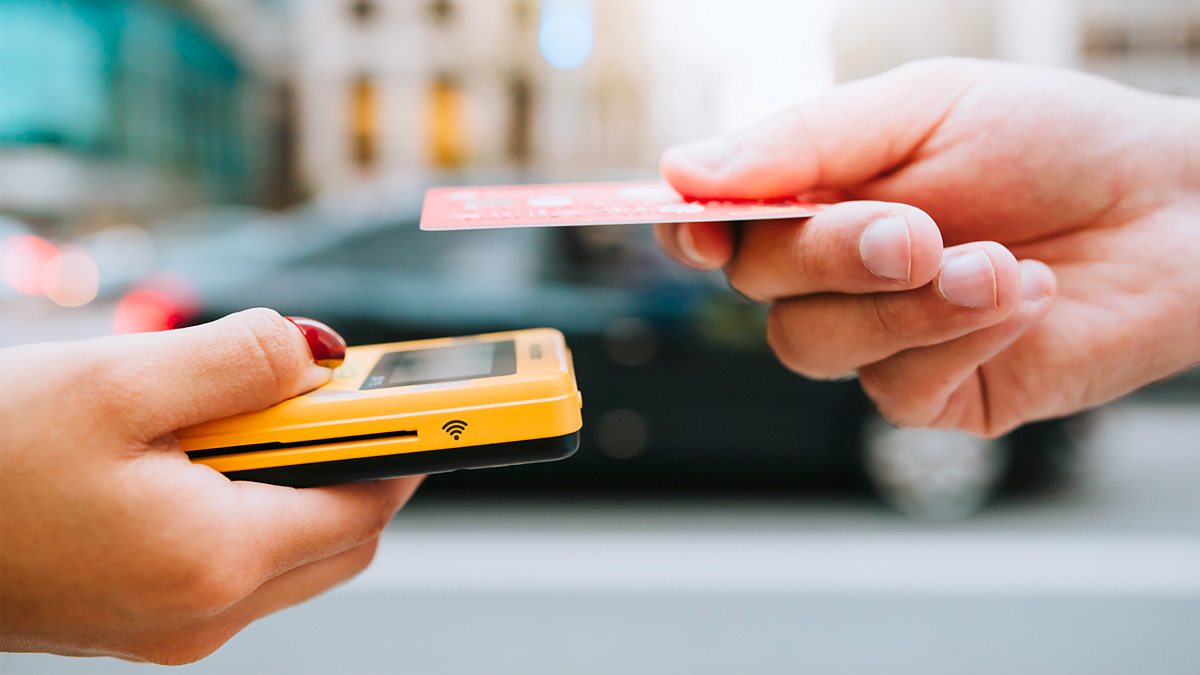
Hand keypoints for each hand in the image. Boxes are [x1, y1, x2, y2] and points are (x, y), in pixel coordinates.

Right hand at [0, 309, 421, 663]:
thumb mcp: (114, 383)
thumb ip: (238, 361)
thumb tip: (320, 353)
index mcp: (213, 561)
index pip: (365, 503)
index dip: (412, 444)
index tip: (451, 400)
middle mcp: (206, 612)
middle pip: (344, 536)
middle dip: (362, 461)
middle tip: (349, 391)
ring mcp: (176, 625)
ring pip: (297, 552)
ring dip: (307, 481)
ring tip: (268, 411)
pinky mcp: (146, 618)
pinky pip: (243, 562)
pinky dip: (260, 506)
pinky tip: (217, 453)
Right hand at [655, 58, 1199, 435]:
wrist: (1176, 206)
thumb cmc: (1054, 140)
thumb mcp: (923, 108)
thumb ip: (804, 143)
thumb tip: (682, 170)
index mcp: (818, 195)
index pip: (718, 225)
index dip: (693, 231)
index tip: (704, 230)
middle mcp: (835, 271)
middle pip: (760, 286)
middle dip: (833, 256)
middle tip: (918, 230)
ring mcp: (880, 338)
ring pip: (811, 346)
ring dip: (904, 304)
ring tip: (996, 263)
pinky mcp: (937, 395)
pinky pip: (893, 390)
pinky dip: (958, 339)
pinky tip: (1024, 296)